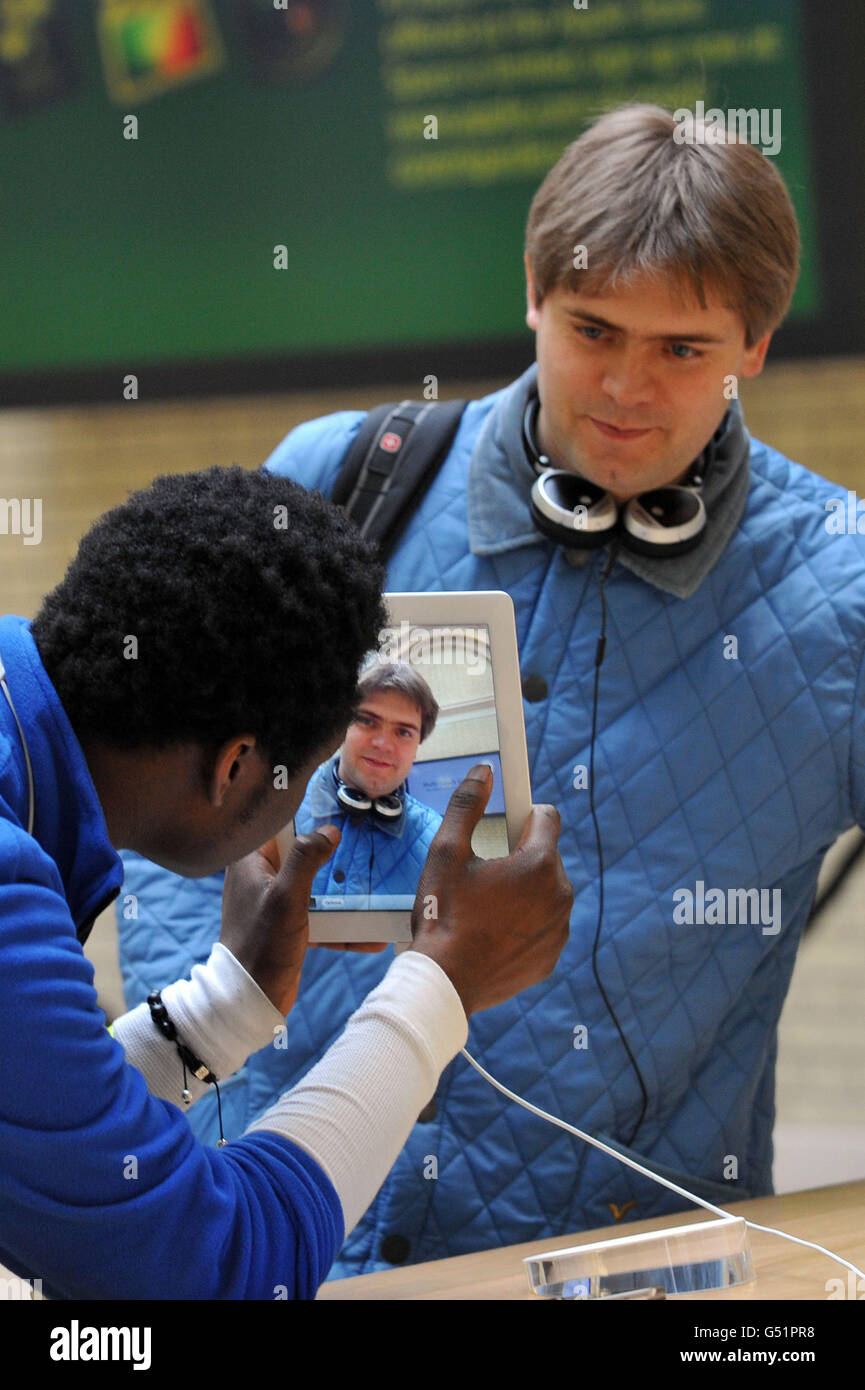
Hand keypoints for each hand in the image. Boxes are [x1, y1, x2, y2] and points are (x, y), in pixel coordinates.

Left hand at [220, 826, 365, 1015]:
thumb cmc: (263, 944)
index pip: (279, 825)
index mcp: (251, 862)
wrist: (251, 1000)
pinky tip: (372, 937)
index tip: (339, 808)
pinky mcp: (288, 927)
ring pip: (316, 888)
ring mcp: (276, 903)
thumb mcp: (287, 897)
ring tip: (376, 888)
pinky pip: (320, 918)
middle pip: (303, 855)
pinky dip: (342, 926)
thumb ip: (306, 859)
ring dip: (344, 894)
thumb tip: (330, 830)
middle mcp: (262, 878)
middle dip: (334, 855)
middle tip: (366, 842)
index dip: (307, 815)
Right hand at [409, 765, 571, 1015]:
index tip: (505, 824)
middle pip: (546, 855)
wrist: (445, 982)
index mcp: (539, 863)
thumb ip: (466, 805)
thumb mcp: (446, 853)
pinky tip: (494, 933)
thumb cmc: (443, 915)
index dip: (523, 814)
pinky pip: (544, 925)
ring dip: (524, 891)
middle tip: (483, 876)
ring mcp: (559, 927)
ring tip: (485, 908)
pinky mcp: (552, 955)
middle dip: (519, 857)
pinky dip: (526, 923)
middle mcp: (560, 893)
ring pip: (546, 891)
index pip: (547, 816)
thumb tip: (484, 772)